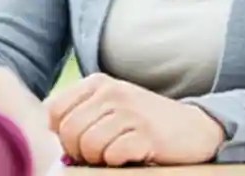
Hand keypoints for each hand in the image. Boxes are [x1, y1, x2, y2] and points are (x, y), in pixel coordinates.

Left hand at [43, 73, 224, 166]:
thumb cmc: (144, 123)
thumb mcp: (110, 107)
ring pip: (89, 145)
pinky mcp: (147, 133)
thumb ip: (81, 114)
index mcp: (97, 83)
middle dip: (77, 152)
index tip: (78, 143)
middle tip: (97, 156)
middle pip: (69, 131)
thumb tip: (50, 136)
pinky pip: (113, 154)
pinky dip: (118, 161)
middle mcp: (112, 92)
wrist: (195, 128)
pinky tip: (132, 155)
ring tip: (116, 154)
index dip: (60, 135)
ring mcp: (130, 111)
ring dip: (99, 159)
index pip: (54, 111)